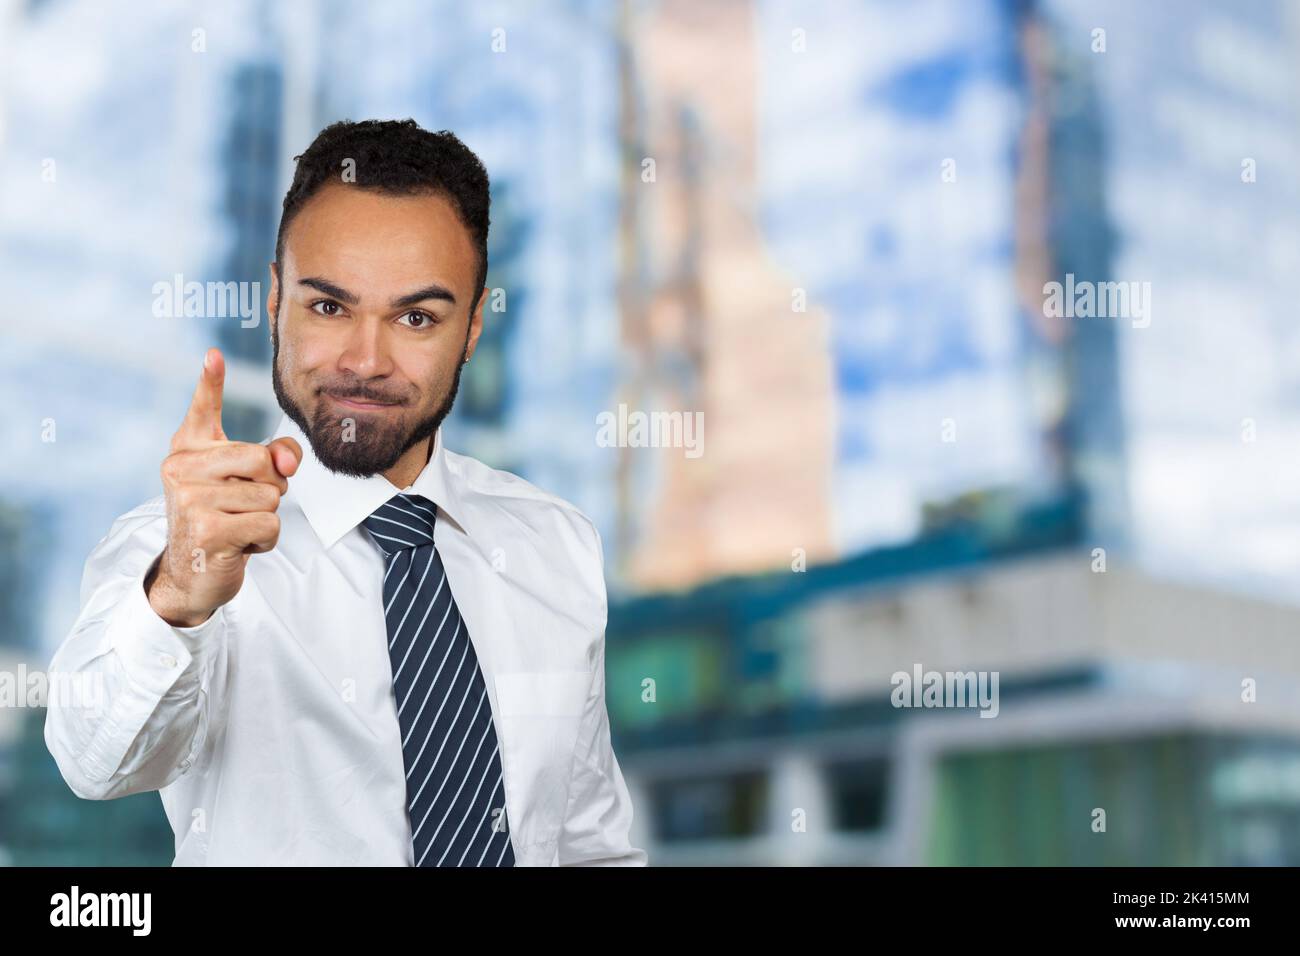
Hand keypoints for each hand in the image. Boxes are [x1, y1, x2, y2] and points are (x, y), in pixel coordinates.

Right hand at [146, 347, 302, 626]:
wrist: (191, 574)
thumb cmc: (222, 519)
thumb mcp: (247, 484)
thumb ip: (274, 460)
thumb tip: (288, 461)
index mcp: (189, 449)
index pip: (203, 409)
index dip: (211, 382)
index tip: (215, 354)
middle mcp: (182, 467)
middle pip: (262, 460)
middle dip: (270, 486)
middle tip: (243, 505)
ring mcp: (190, 499)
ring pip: (269, 496)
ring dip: (265, 517)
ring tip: (236, 526)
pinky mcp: (207, 530)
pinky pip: (268, 524)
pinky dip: (264, 540)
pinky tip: (238, 545)